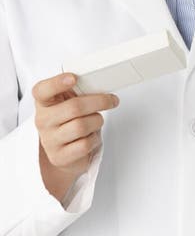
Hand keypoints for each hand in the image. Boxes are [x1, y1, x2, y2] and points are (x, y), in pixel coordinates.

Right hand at [33, 72, 118, 204]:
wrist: (64, 152)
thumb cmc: (69, 122)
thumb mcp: (69, 102)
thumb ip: (78, 91)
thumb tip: (99, 82)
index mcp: (44, 102)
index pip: (42, 90)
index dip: (56, 83)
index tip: (73, 78)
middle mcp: (43, 120)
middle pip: (74, 107)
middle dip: (99, 102)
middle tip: (111, 100)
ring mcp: (50, 140)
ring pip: (81, 126)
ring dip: (97, 121)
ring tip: (97, 120)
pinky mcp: (60, 157)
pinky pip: (84, 144)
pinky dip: (94, 139)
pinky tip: (91, 136)